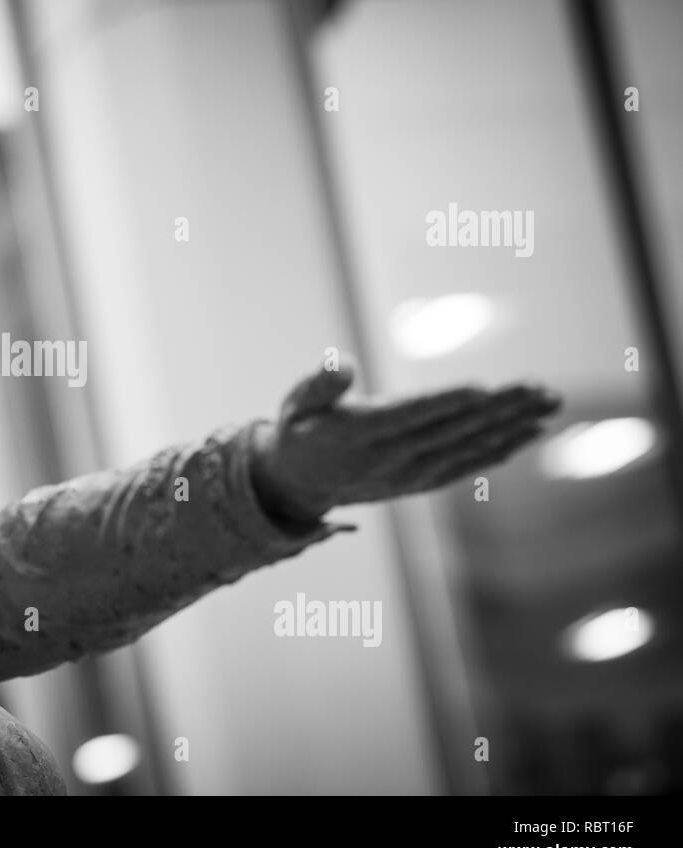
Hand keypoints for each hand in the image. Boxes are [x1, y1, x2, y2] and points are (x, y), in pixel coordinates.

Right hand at [249, 358, 561, 522]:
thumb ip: (321, 384)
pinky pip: (467, 465)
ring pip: (469, 447)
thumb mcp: (297, 403)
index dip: (446, 402)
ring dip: (513, 426)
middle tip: (542, 388)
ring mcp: (410, 474)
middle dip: (501, 409)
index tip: (483, 388)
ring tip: (550, 404)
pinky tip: (529, 432)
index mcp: (358, 434)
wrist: (299, 485)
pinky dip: (500, 449)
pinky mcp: (422, 481)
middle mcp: (390, 458)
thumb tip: (341, 362)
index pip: (409, 416)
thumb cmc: (302, 430)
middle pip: (452, 430)